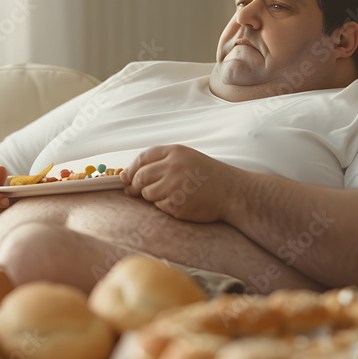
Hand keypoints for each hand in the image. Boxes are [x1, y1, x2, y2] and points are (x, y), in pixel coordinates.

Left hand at [120, 144, 240, 222]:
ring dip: (151, 197)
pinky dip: (164, 206)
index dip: (131, 169)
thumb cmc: (208, 175)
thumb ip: (161, 162)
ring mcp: (175, 186)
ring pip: (147, 193)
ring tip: (169, 195)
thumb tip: (127, 176)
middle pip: (140, 177)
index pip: (143, 158)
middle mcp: (173, 167)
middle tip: (134, 191)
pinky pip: (159, 206)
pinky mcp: (177, 204)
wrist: (232, 192)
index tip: (125, 177)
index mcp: (175, 152)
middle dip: (134, 186)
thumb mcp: (186, 158)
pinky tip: (179, 202)